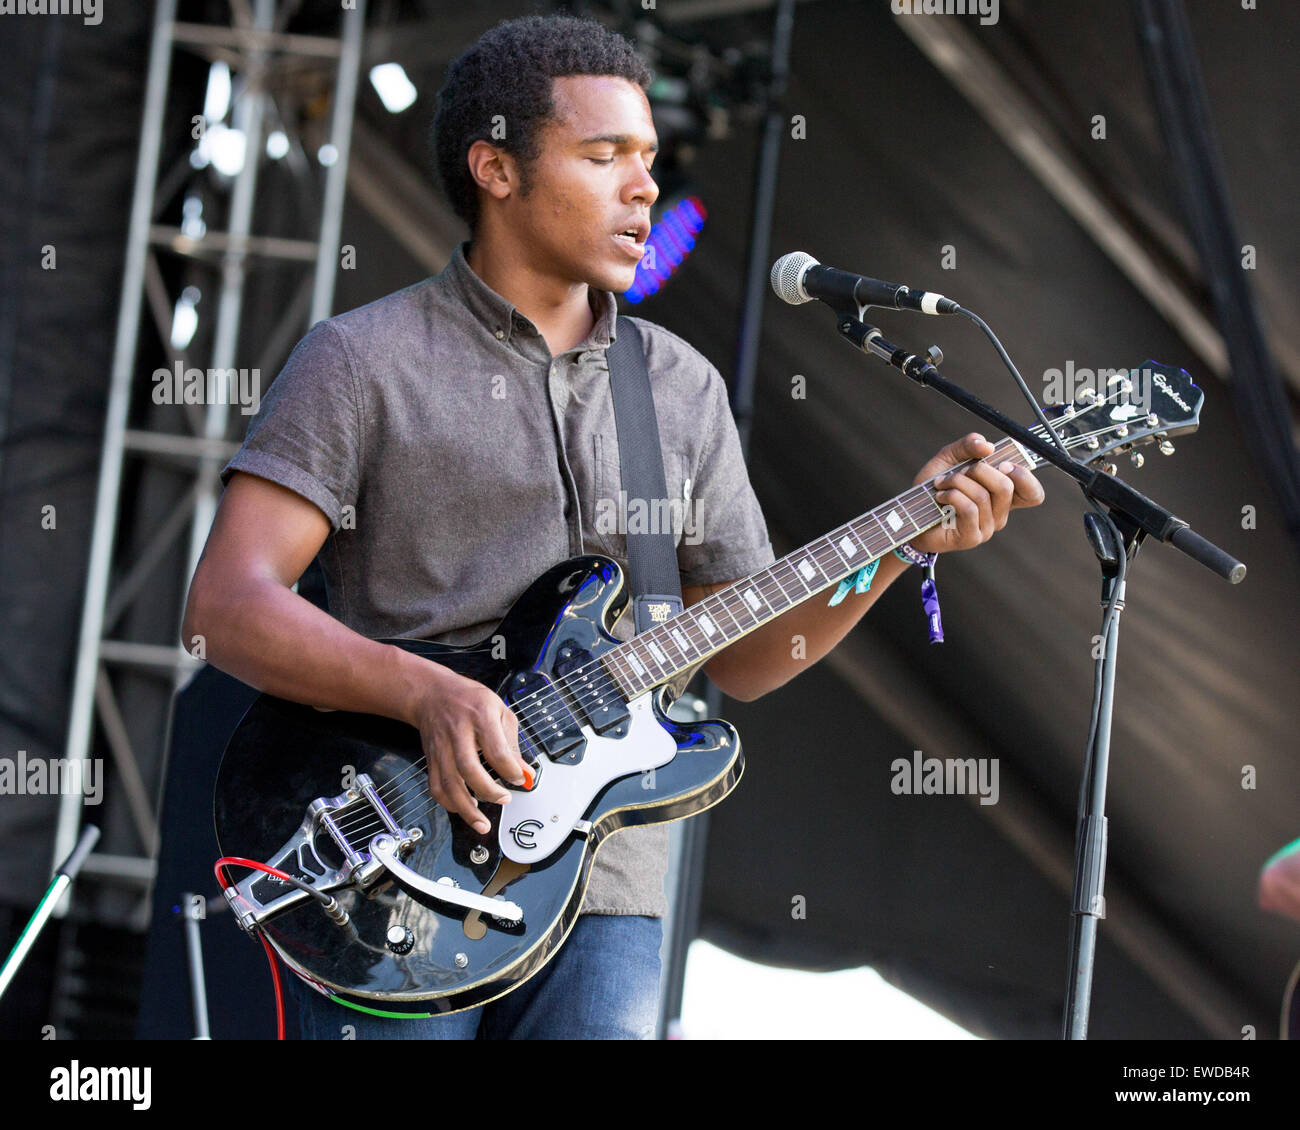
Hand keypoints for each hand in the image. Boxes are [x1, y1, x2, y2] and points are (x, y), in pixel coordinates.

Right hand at [412, 665, 529, 834]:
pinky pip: (436, 787)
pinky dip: (449, 803)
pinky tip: (464, 808)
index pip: (496, 750)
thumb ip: (512, 743)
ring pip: (449, 784)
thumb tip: (524, 772)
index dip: (510, 770)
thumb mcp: (499, 710)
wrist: (431, 693)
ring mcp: (441, 747)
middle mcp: (457, 732)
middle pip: (469, 768)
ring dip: (466, 808)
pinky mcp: (431, 759)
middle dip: (489, 790)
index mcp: (480, 716)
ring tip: (483, 823)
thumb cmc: (469, 700)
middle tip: (504, 799)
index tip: (519, 778)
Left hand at [907, 432, 1043, 554]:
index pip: (1033, 494)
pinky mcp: (972, 537)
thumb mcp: (950, 458)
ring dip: (957, 482)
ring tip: (941, 483)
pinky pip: (970, 509)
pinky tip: (940, 496)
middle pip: (1007, 487)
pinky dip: (952, 495)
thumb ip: (968, 445)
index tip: (1002, 463)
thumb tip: (988, 446)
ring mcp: (987, 528)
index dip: (1024, 476)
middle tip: (961, 470)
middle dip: (980, 470)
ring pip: (983, 495)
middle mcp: (999, 514)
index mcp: (1002, 496)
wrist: (910, 514)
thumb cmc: (934, 487)